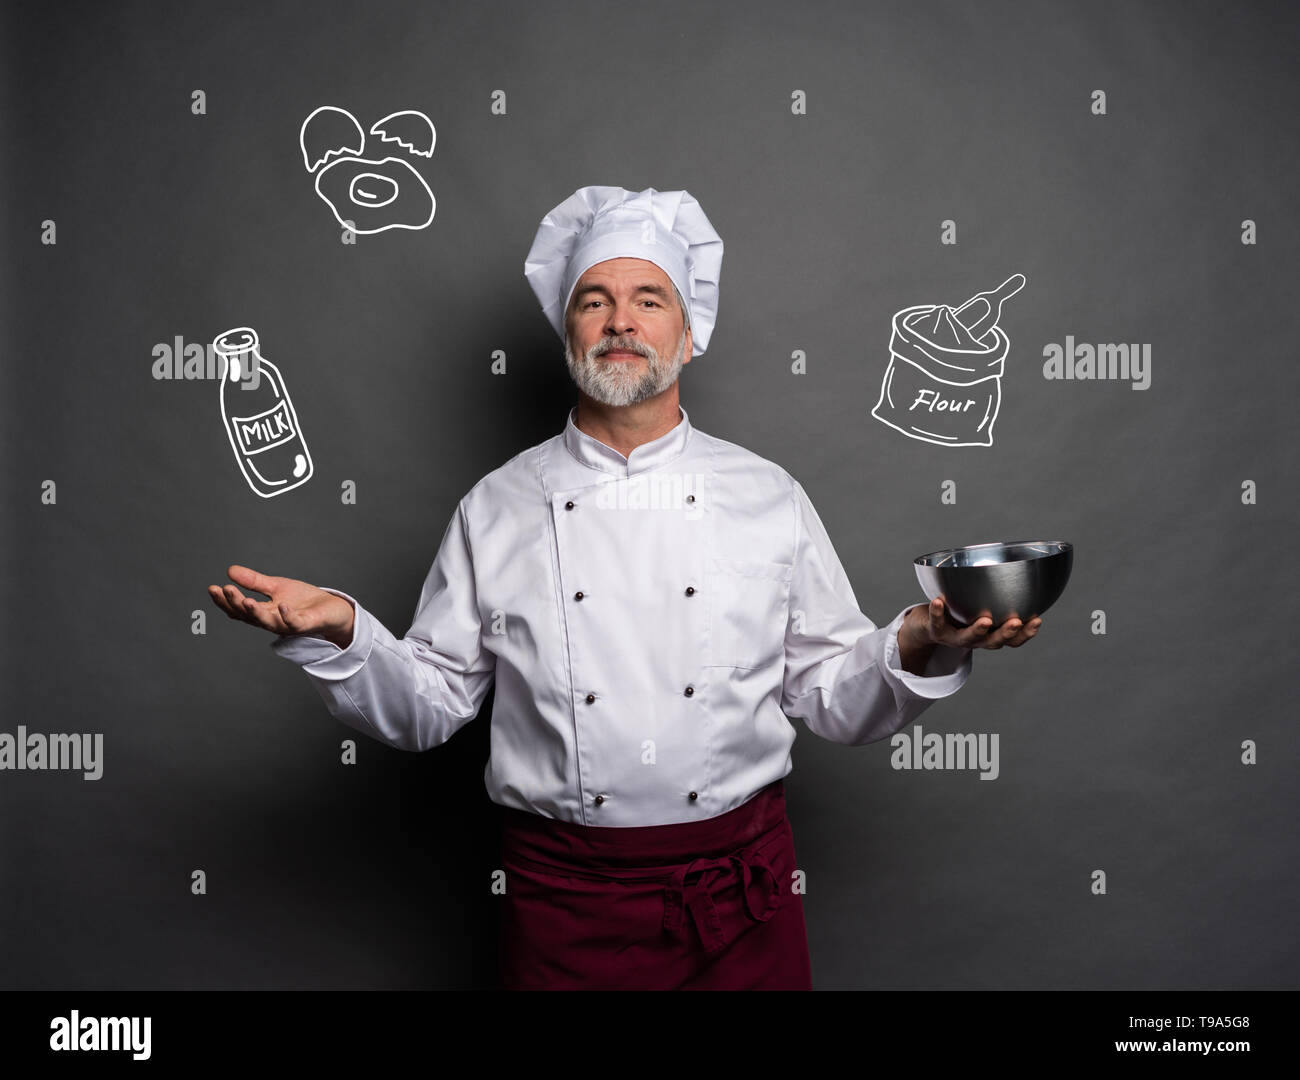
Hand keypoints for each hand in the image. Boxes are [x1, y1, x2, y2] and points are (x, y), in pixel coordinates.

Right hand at [207, 565, 355, 646]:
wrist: (332, 610)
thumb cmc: (303, 601)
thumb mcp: (276, 587)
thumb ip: (254, 582)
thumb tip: (229, 570)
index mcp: (263, 613)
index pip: (239, 609)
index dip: (225, 601)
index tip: (212, 587)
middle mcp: (272, 622)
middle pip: (248, 616)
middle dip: (235, 603)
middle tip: (224, 590)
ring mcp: (288, 625)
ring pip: (268, 622)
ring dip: (256, 612)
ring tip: (245, 600)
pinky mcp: (306, 625)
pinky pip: (295, 623)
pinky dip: (287, 616)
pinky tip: (282, 605)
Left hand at [909, 595, 1041, 650]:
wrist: (925, 626)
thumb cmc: (959, 612)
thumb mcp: (980, 606)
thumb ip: (996, 597)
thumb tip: (1021, 572)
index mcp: (989, 635)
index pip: (1012, 639)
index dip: (1026, 633)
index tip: (1038, 620)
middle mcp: (974, 640)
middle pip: (993, 642)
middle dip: (1006, 633)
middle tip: (1017, 622)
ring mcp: (954, 638)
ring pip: (967, 638)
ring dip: (977, 630)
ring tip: (985, 620)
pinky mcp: (935, 630)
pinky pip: (936, 622)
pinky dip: (937, 612)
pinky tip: (939, 600)